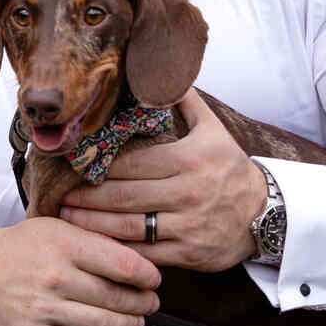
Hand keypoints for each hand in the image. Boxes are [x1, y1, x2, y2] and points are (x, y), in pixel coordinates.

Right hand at [0, 219, 159, 325]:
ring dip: (127, 324)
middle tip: (151, 303)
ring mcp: (44, 310)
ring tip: (136, 319)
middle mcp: (55, 278)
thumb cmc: (22, 248)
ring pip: (102, 324)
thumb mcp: (55, 229)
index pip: (123, 265)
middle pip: (117, 298)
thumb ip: (93, 241)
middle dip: (142, 303)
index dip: (147, 275)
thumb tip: (138, 259)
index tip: (155, 279)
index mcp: (64, 245)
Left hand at [56, 89, 267, 272]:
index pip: (132, 163)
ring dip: (93, 224)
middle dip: (86, 197)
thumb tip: (162, 71)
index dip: (99, 167)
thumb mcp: (213, 130)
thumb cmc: (230, 168)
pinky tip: (96, 243)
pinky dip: (118, 249)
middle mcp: (187, 192)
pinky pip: (145, 252)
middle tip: (59, 197)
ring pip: (129, 226)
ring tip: (67, 218)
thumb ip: (185, 102)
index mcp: (188, 159)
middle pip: (123, 195)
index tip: (75, 167)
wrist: (266, 213)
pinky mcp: (189, 253)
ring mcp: (187, 225)